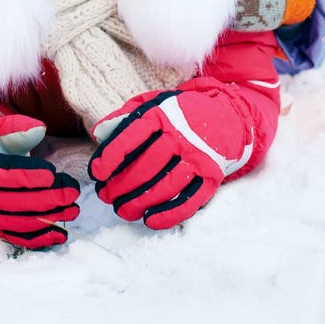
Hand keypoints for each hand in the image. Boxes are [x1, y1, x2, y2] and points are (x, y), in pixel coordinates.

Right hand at [0, 113, 79, 247]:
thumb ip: (16, 126)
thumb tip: (40, 129)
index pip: (7, 175)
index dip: (30, 176)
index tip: (52, 173)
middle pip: (18, 201)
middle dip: (49, 198)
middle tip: (73, 191)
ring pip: (21, 222)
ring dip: (49, 218)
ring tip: (73, 209)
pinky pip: (19, 238)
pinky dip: (40, 239)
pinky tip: (61, 234)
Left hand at [88, 88, 252, 229]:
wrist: (227, 114)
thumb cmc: (181, 112)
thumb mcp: (153, 104)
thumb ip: (125, 117)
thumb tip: (98, 134)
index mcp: (162, 114)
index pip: (132, 137)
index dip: (111, 157)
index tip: (96, 173)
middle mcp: (181, 134)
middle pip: (146, 166)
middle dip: (121, 185)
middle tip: (106, 196)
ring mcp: (199, 156)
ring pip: (165, 186)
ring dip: (140, 202)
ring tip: (123, 210)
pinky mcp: (212, 175)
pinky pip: (190, 200)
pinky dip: (169, 213)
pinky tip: (150, 219)